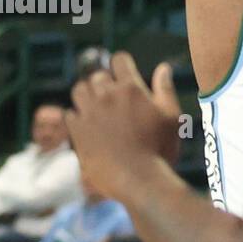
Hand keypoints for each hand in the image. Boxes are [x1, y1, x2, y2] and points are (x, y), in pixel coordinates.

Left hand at [66, 54, 181, 201]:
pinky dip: (78, 118)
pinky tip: (89, 128)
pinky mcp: (77, 131)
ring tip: (97, 109)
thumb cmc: (160, 150)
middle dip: (105, 84)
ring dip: (87, 96)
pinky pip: (70, 114)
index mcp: (130, 88)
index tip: (124, 76)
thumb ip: (165, 89)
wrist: (139, 182)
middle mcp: (107, 96)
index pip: (119, 59)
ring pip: (80, 90)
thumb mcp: (172, 118)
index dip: (122, 65)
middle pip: (97, 76)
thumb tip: (163, 67)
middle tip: (114, 101)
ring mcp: (89, 113)